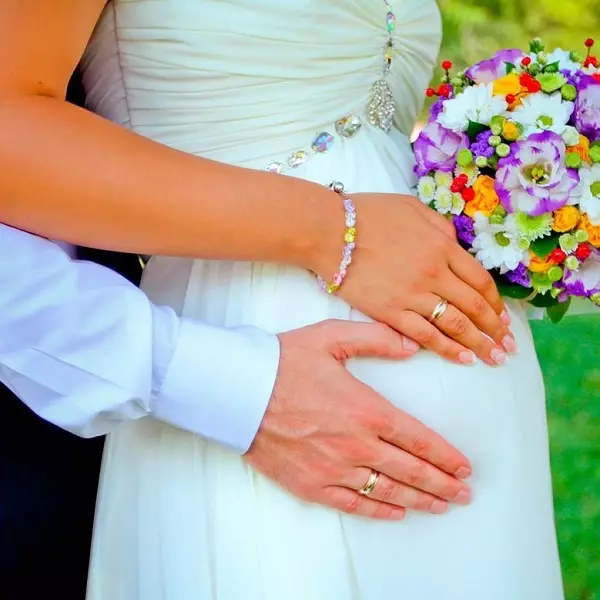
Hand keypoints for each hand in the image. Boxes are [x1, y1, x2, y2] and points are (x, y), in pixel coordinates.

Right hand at [245, 320, 471, 520]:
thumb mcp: (331, 336)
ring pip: (388, 491)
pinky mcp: (311, 484)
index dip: (445, 456)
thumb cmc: (283, 362)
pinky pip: (353, 503)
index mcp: (366, 410)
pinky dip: (378, 510)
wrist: (238, 390)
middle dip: (442, 484)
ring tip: (441, 506)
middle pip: (411, 471)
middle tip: (463, 493)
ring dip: (419, 500)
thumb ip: (376, 338)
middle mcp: (356, 444)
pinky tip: (396, 513)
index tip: (464, 467)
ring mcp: (334, 468)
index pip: (418, 439)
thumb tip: (411, 346)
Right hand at [315, 192, 514, 366]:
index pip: (480, 280)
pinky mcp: (390, 311)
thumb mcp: (413, 208)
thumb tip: (457, 247)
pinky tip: (462, 359)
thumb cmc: (368, 214)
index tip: (504, 318)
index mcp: (442, 246)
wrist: (330, 231)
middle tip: (509, 347)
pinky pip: (425, 334)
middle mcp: (434, 273)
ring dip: (479, 343)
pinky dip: (446, 349)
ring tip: (494, 358)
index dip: (496, 302)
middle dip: (495, 329)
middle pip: (474, 306)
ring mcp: (412, 294)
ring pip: (455, 324)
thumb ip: (441, 228)